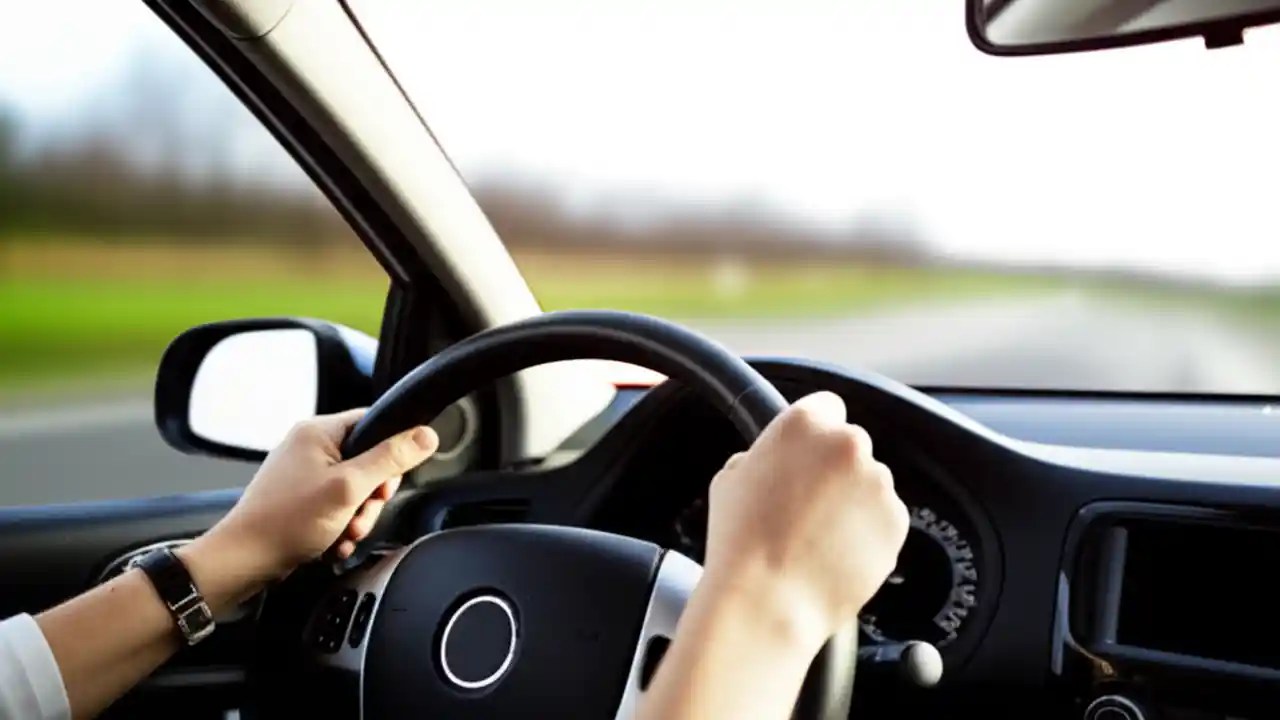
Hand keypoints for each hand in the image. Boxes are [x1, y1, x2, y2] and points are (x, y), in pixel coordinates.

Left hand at [180, 409, 438, 606]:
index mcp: (318, 431)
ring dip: (357, 516)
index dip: (391, 454)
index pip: (374, 424)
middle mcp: (310, 447)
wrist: (244, 560)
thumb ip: (390, 460)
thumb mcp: (349, 488)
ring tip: (344, 533)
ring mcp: (304, 473)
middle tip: (360, 514)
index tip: (386, 483)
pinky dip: (341, 525)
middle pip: (369, 462)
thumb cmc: (285, 522)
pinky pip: (338, 506)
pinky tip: (333, 541)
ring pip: (355, 489)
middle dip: (371, 497)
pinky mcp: (301, 498)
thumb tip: (426, 436)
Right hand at [700, 391, 909, 650]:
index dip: (815, 433)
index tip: (808, 454)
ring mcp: (878, 482)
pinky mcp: (897, 520)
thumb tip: (777, 460)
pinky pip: (884, 518)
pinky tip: (836, 552)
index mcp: (804, 424)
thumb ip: (762, 455)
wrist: (769, 599)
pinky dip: (868, 532)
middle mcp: (848, 444)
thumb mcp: (731, 478)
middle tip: (807, 503)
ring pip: (869, 483)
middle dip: (835, 469)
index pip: (826, 407)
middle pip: (849, 446)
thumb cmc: (740, 542)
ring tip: (818, 536)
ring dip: (853, 501)